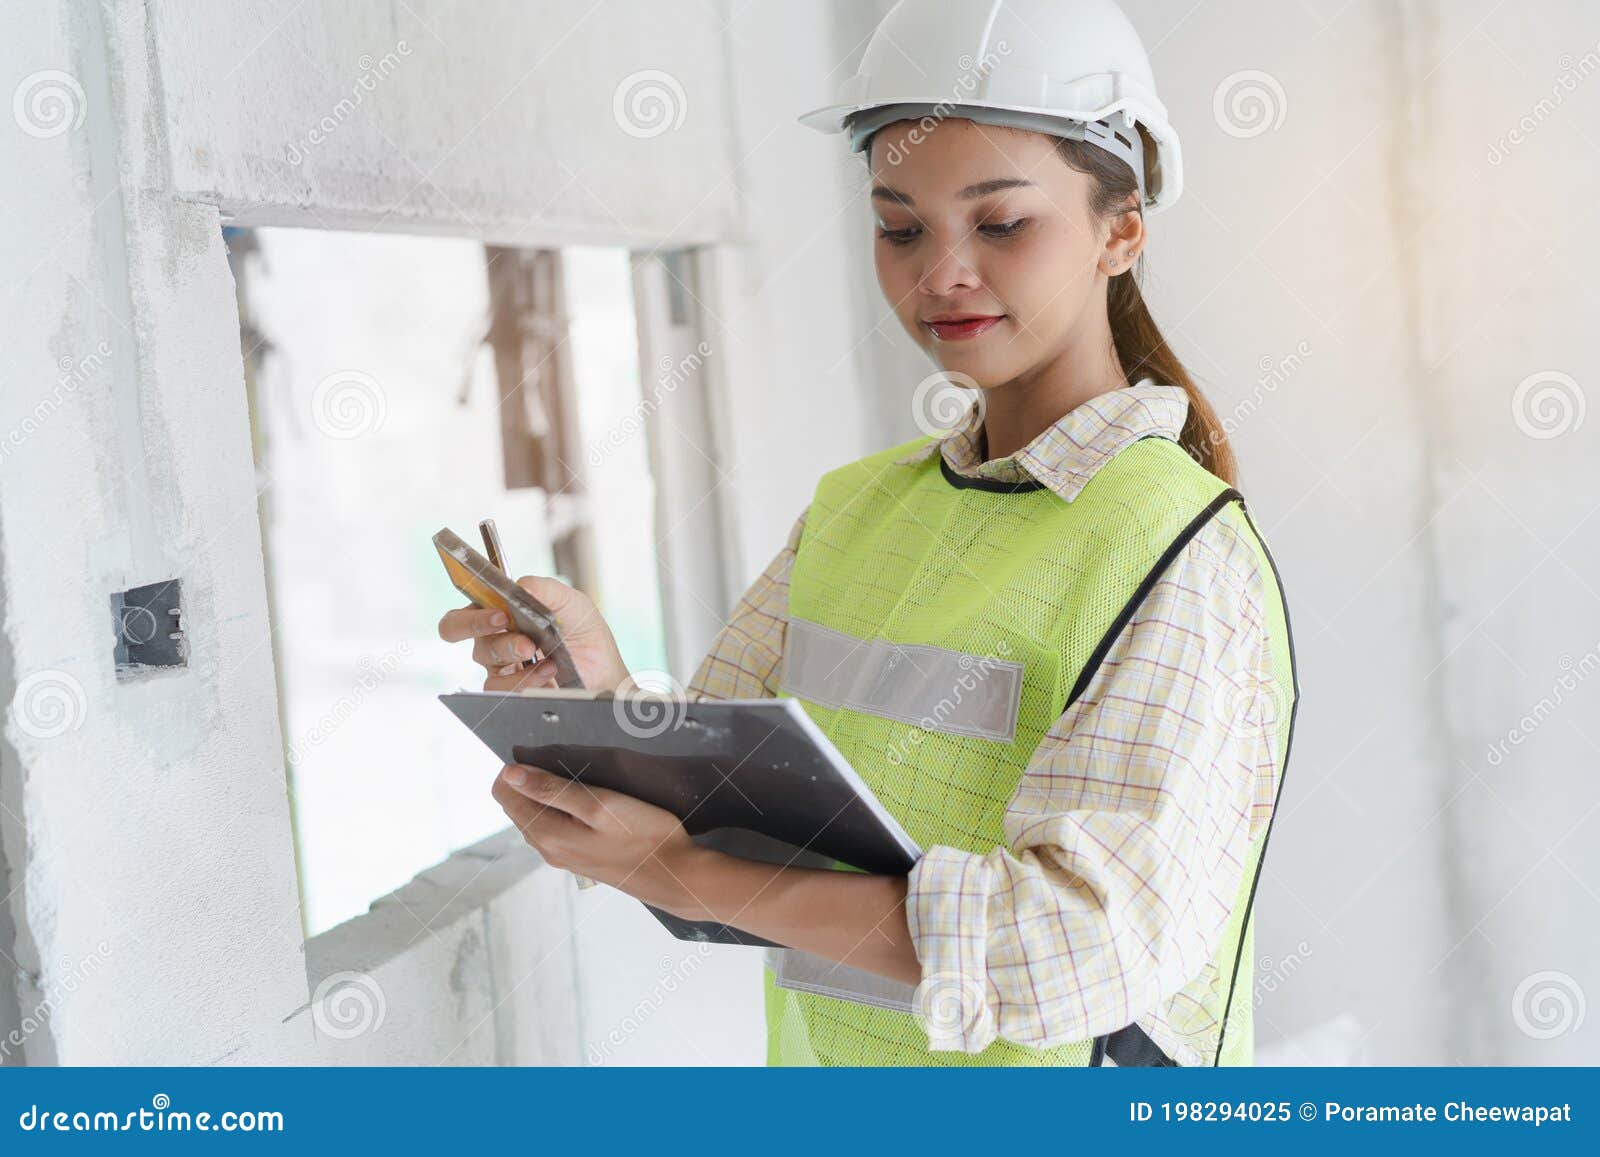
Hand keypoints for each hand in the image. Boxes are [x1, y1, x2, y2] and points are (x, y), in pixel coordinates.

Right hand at [437, 574, 629, 692]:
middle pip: (454, 627)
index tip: (499, 611)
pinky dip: (525, 677)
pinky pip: (499, 684)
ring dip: (512, 650)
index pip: (467, 599)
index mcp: (502, 608)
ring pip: (484, 655)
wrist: (602, 672)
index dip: (470, 600)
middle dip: (475, 623)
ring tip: (542, 653)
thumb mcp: (572, 603)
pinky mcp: (508, 687)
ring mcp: (498, 662)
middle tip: (506, 623)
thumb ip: (545, 589)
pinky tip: (547, 671)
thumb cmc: (584, 634)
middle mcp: (493, 634)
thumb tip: (521, 585)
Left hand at [491, 763, 705, 916]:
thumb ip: (553, 790)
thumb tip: (510, 775)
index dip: (515, 770)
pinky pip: (554, 830)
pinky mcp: (581, 861)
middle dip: (527, 782)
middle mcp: (549, 850)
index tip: (539, 753)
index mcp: (548, 835)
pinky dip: (558, 811)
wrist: (675, 876)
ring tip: (574, 777)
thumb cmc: (644, 836)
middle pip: (518, 808)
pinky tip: (584, 802)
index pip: (505, 796)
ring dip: (543, 796)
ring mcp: (565, 858)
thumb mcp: (599, 804)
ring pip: (536, 819)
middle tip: (559, 761)